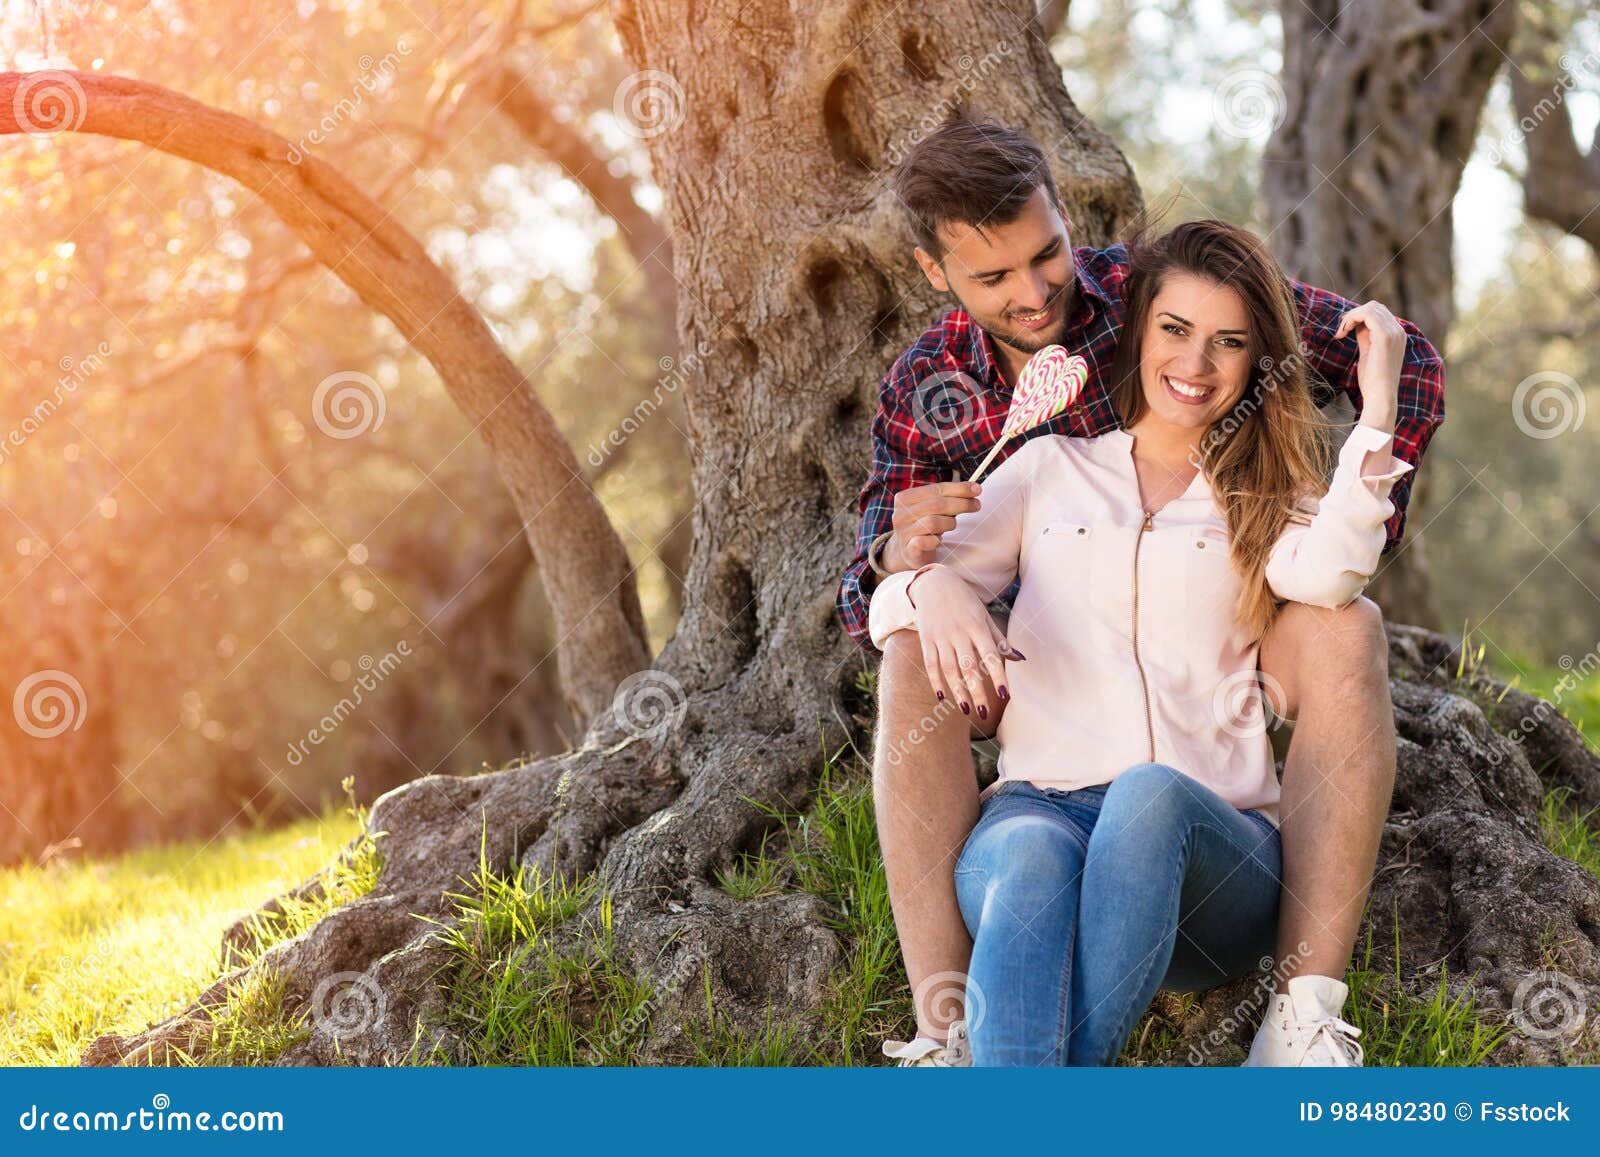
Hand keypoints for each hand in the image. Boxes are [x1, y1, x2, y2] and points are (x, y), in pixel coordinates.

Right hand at [884, 481, 981, 571]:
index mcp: (905, 498)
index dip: (959, 488)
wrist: (909, 551)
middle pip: (937, 504)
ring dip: (949, 523)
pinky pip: (926, 542)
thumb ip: (949, 496)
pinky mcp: (908, 550)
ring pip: (933, 522)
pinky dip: (936, 540)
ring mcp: (903, 533)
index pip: (936, 489)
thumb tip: (974, 487)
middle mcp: (900, 514)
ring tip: (952, 525)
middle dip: (961, 504)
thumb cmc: (925, 525)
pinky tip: (938, 540)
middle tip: (976, 505)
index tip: (977, 489)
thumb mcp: (933, 507)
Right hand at [908, 566, 1024, 719]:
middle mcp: (958, 633)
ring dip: (958, 691)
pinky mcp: (926, 639)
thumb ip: (999, 639)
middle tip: (984, 713)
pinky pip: (930, 664)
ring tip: (967, 709)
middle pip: (969, 667)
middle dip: (977, 691)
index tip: (1005, 695)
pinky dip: (935, 681)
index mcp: (977, 626)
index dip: (998, 676)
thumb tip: (1019, 658)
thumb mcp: (984, 615)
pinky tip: (942, 696)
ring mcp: (940, 637)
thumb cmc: (964, 600)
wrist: (933, 582)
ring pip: (949, 669)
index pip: (991, 656)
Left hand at [1333, 300, 1402, 430]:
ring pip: (1370, 307)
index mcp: (1397, 334)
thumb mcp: (1368, 352)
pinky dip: (1351, 319)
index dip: (1358, 317)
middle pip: (1374, 306)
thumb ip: (1365, 336)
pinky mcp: (1385, 336)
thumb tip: (1355, 324)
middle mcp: (1399, 331)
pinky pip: (1367, 314)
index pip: (1378, 313)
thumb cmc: (1372, 380)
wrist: (1380, 396)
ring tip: (1341, 333)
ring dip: (1350, 317)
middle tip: (1340, 331)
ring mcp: (1394, 332)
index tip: (1343, 331)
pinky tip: (1343, 333)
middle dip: (1354, 314)